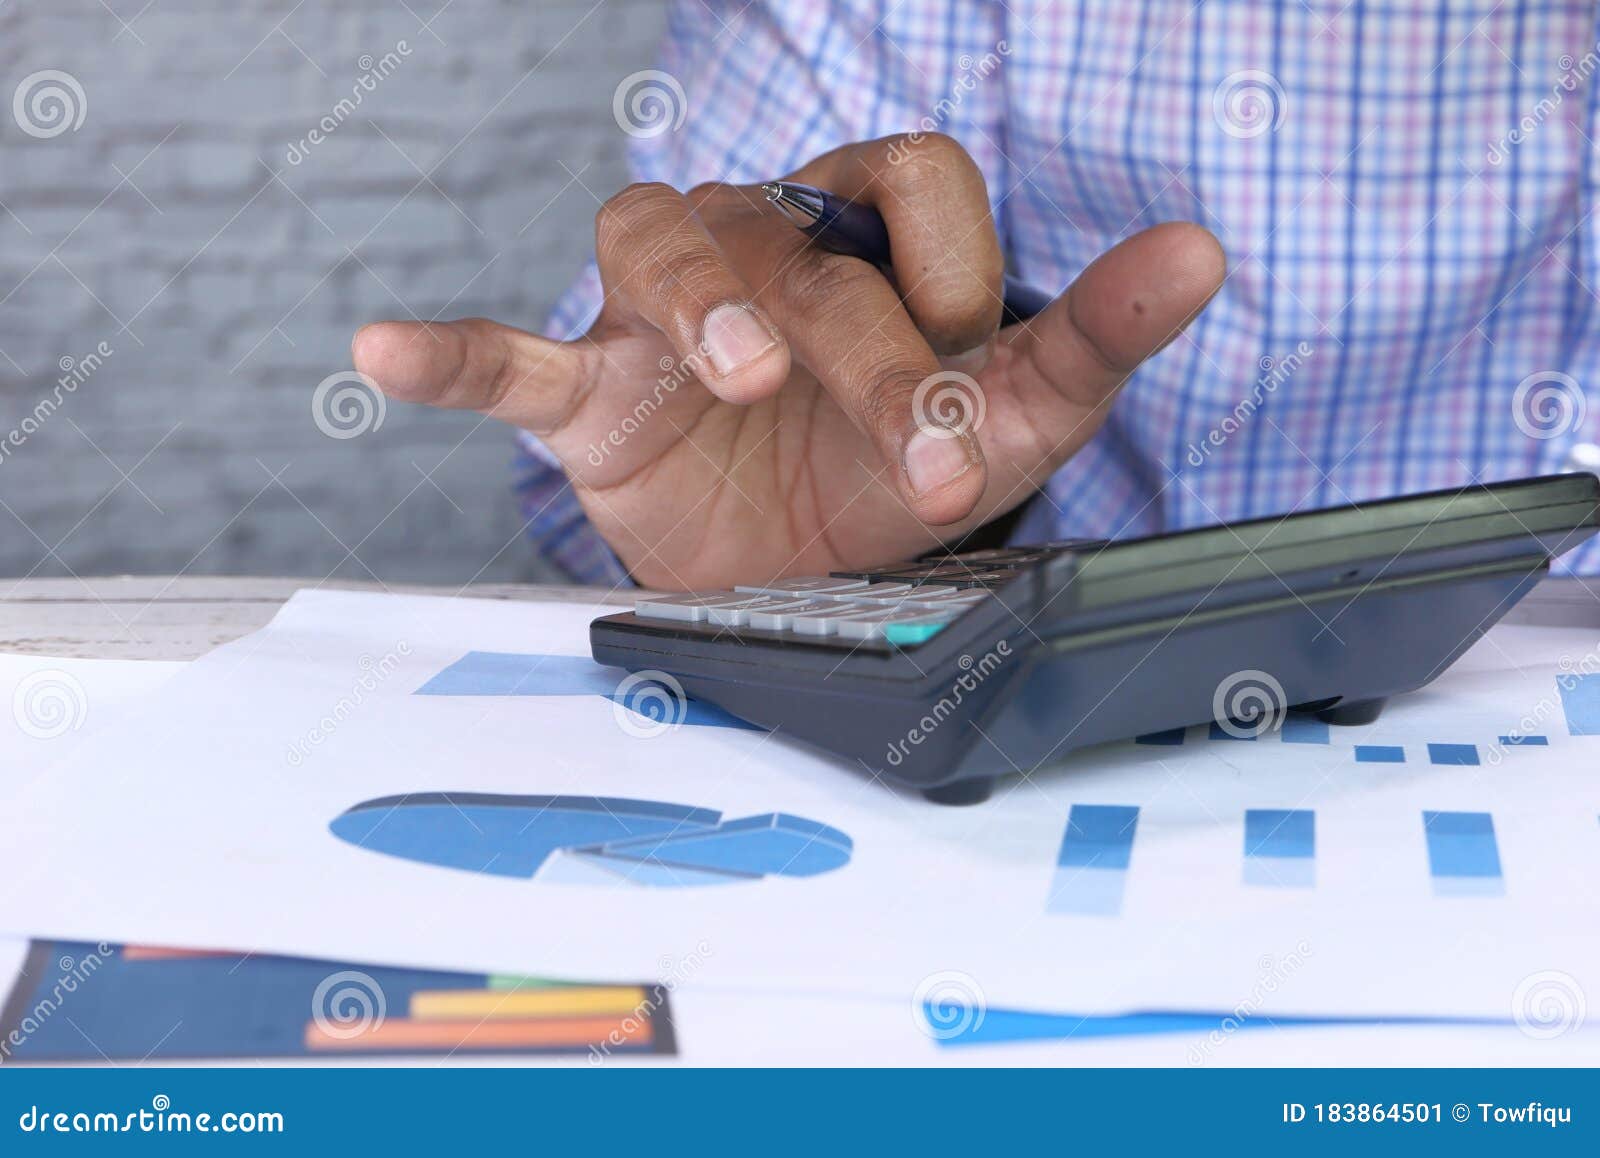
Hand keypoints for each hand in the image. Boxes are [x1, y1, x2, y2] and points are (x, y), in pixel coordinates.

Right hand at [352, 134, 1223, 589]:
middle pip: (807, 248)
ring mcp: (665, 312)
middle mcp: (765, 243)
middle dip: (876, 354)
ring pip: (658, 242)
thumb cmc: (892, 459)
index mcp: (868, 234)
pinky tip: (381, 352)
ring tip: (738, 368)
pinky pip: (509, 357)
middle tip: (933, 456)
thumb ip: (1097, 335)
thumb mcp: (1011, 412)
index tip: (982, 376)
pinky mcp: (589, 392)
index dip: (958, 271)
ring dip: (698, 298)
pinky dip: (453, 354)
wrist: (790, 561)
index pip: (915, 182)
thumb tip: (1202, 248)